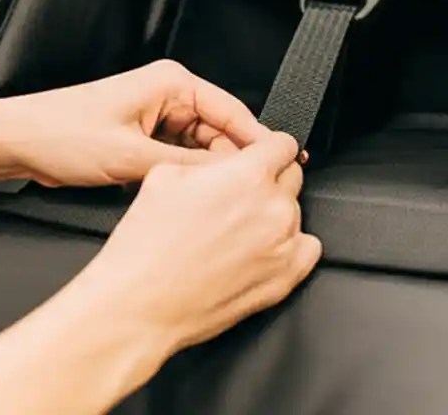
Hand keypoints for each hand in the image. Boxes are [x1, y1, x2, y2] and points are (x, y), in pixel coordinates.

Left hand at [0, 60, 271, 187]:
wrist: (18, 143)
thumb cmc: (61, 133)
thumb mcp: (131, 155)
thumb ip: (186, 167)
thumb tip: (227, 179)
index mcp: (172, 83)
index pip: (234, 112)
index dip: (261, 142)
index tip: (285, 165)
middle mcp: (169, 95)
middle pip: (222, 133)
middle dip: (235, 164)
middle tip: (254, 194)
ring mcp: (158, 116)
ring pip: (204, 149)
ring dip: (210, 174)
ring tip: (224, 201)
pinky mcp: (146, 138)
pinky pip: (183, 158)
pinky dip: (189, 177)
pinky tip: (195, 198)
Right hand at [74, 131, 321, 352]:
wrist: (141, 304)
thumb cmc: (147, 246)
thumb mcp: (166, 175)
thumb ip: (210, 160)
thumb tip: (227, 162)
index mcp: (248, 176)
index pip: (284, 144)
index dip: (268, 148)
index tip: (261, 156)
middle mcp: (273, 208)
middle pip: (292, 176)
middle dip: (270, 179)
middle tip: (239, 195)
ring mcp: (284, 244)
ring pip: (295, 212)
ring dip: (274, 213)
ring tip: (238, 229)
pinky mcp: (286, 278)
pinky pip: (307, 248)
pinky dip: (290, 245)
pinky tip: (261, 249)